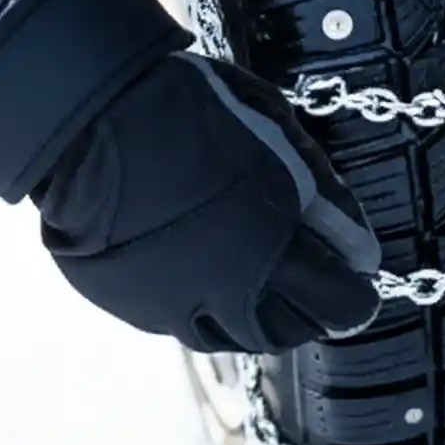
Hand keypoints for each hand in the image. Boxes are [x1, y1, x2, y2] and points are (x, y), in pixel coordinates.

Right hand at [33, 52, 381, 352]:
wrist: (84, 111)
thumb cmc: (189, 108)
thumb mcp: (275, 134)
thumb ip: (325, 199)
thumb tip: (360, 251)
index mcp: (270, 249)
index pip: (340, 307)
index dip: (354, 296)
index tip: (353, 279)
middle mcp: (222, 292)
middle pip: (287, 333)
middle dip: (306, 310)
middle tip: (305, 274)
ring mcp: (170, 303)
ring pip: (229, 336)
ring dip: (252, 313)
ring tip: (249, 269)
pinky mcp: (130, 303)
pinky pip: (177, 319)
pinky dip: (198, 302)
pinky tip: (195, 262)